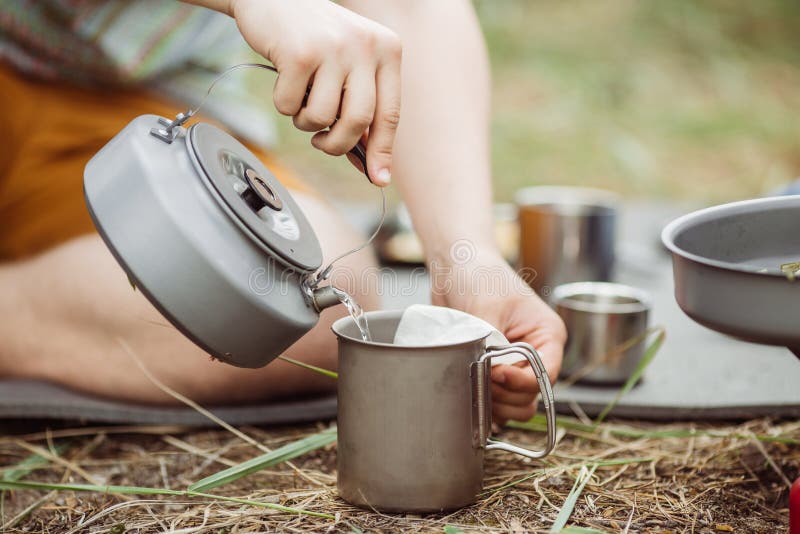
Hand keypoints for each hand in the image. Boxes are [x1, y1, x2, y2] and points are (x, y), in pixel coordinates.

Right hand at [231, 0, 400, 184]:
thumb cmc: (313, 40)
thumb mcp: (349, 66)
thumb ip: (361, 107)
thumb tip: (372, 166)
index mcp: (387, 50)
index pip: (390, 114)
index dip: (382, 151)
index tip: (378, 178)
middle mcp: (365, 46)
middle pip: (358, 122)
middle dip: (337, 144)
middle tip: (322, 143)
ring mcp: (333, 48)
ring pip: (323, 118)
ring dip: (306, 122)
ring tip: (301, 99)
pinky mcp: (300, 53)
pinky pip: (290, 106)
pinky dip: (283, 104)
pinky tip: (285, 80)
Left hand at [431, 249, 565, 424]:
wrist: (456, 265)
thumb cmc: (480, 276)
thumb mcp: (487, 308)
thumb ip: (490, 344)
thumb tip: (488, 374)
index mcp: (547, 335)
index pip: (545, 375)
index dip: (520, 382)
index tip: (495, 373)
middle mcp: (535, 353)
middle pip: (531, 396)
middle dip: (505, 394)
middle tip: (479, 379)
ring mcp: (514, 364)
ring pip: (515, 403)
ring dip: (495, 403)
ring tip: (474, 385)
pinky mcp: (493, 370)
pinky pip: (497, 400)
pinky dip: (485, 403)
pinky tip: (470, 393)